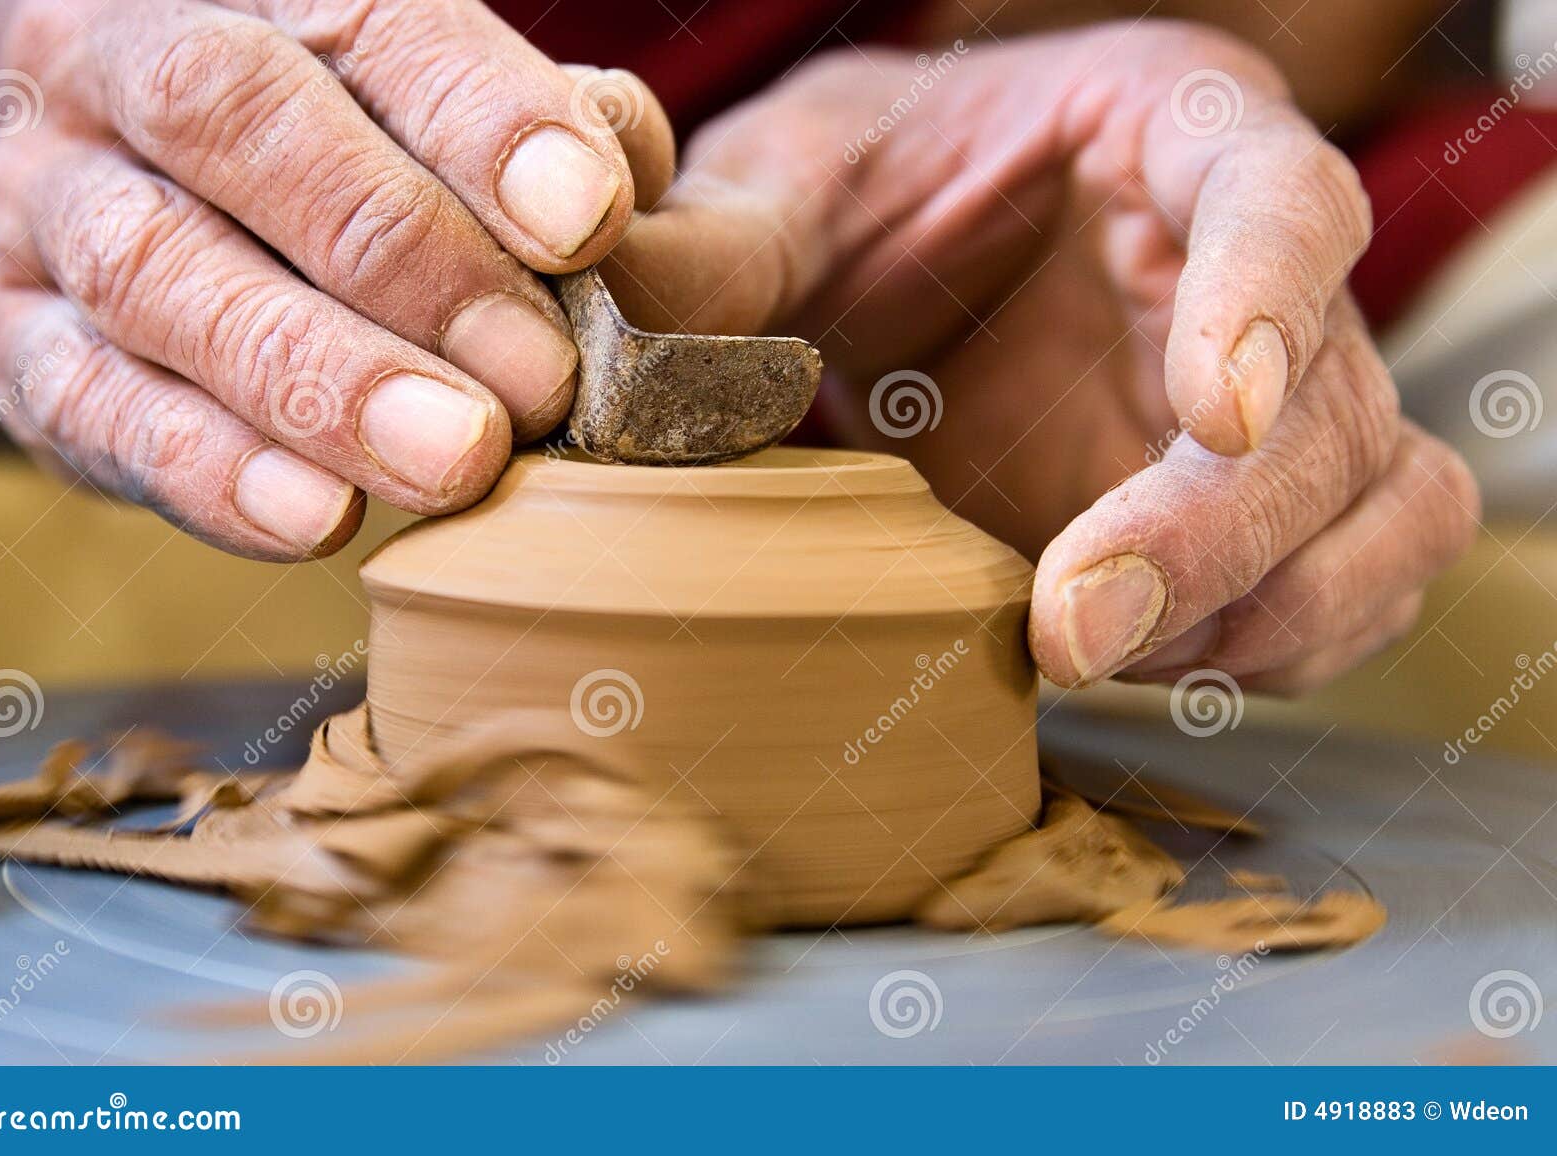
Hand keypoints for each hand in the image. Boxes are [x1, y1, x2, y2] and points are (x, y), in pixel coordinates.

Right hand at [0, 0, 671, 558]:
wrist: (191, 195)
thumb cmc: (374, 157)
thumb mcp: (465, 122)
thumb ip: (540, 143)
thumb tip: (611, 181)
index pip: (371, 21)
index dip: (482, 124)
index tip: (587, 220)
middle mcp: (123, 64)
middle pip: (232, 118)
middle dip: (397, 255)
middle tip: (533, 378)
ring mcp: (55, 201)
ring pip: (154, 269)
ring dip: (315, 378)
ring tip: (454, 460)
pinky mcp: (23, 340)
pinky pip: (91, 402)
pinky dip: (210, 469)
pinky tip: (321, 518)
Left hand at [607, 21, 1479, 693]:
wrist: (912, 280)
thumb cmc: (870, 197)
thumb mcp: (790, 189)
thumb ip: (723, 238)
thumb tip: (614, 304)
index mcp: (1170, 137)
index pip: (1283, 195)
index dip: (1269, 295)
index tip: (1207, 403)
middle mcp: (1250, 275)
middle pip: (1330, 399)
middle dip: (1218, 526)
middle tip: (1073, 624)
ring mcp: (1274, 402)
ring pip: (1377, 508)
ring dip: (1264, 605)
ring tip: (1096, 654)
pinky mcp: (1259, 513)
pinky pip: (1348, 586)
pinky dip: (1271, 647)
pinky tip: (1140, 662)